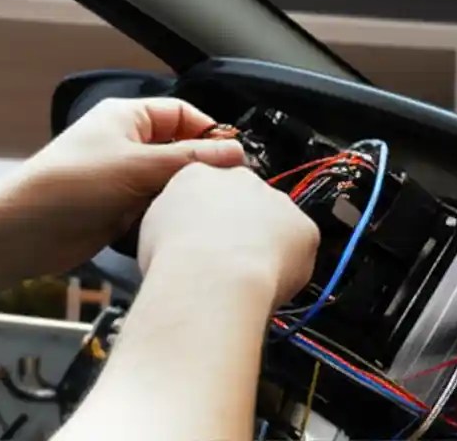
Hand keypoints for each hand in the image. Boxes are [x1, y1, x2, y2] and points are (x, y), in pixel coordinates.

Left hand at [0, 98, 245, 273]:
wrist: (22, 232)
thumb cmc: (68, 186)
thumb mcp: (138, 166)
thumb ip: (191, 160)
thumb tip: (235, 153)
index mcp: (127, 117)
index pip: (182, 114)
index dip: (209, 132)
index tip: (234, 155)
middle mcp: (126, 144)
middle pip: (179, 150)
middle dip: (200, 169)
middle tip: (226, 188)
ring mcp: (122, 178)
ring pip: (169, 183)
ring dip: (182, 197)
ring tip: (205, 211)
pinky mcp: (118, 210)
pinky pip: (155, 209)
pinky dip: (167, 217)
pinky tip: (180, 228)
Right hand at [137, 164, 320, 308]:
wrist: (211, 277)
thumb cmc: (175, 260)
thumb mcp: (153, 228)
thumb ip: (173, 219)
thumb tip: (179, 230)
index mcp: (198, 175)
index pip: (207, 186)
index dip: (207, 216)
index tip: (204, 239)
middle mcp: (240, 180)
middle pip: (244, 200)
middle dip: (240, 227)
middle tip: (226, 261)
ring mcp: (276, 201)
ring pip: (275, 223)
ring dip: (265, 244)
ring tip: (245, 277)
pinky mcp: (303, 227)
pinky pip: (300, 246)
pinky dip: (290, 264)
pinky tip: (269, 281)